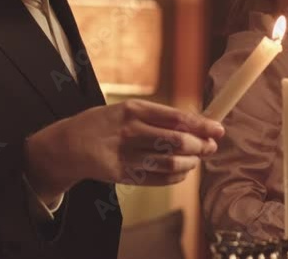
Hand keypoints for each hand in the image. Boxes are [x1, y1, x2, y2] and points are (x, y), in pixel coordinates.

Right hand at [23, 99, 224, 202]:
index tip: (219, 129)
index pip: (176, 117)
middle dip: (200, 146)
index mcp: (134, 109)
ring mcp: (125, 154)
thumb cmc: (105, 124)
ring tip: (195, 160)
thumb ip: (159, 117)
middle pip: (176, 141)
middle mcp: (130, 130)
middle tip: (210, 147)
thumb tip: (197, 123)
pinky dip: (175, 177)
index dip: (202, 125)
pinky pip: (157, 178)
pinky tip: (181, 172)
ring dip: (189, 164)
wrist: (69, 144)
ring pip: (169, 163)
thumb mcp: (127, 110)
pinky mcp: (121, 174)